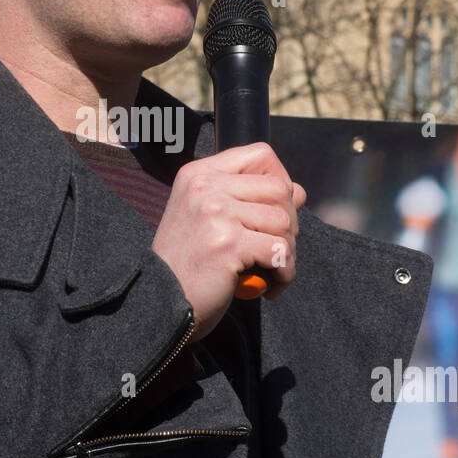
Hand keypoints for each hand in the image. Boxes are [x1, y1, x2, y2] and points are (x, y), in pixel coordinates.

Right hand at [151, 142, 305, 343]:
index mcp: (198, 175)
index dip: (280, 179)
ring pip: (284, 221)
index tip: (274, 211)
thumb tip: (299, 192)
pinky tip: (270, 286)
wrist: (159, 302)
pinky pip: (280, 251)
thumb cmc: (187, 264)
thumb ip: (248, 200)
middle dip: (289, 223)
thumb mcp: (208, 220)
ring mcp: (215, 213)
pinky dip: (284, 273)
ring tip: (272, 270)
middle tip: (276, 250)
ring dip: (288, 252)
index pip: (260, 155)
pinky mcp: (228, 243)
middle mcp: (205, 187)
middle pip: (280, 188)